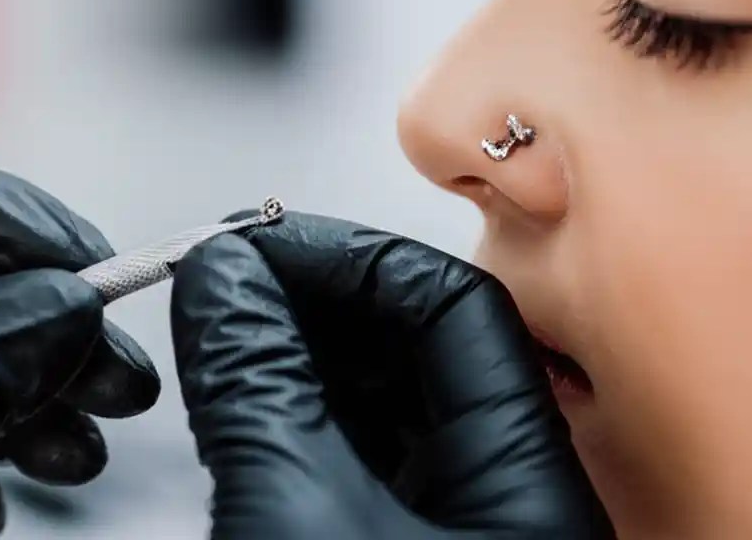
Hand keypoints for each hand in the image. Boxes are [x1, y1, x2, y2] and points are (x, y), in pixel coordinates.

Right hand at [171, 212, 613, 538]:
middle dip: (318, 303)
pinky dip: (304, 425)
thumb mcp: (292, 515)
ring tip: (227, 338)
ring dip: (304, 362)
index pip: (454, 304)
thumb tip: (222, 277)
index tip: (259, 242)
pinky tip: (248, 408)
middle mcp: (510, 506)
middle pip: (423, 349)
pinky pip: (365, 466)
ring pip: (390, 410)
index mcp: (529, 488)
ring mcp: (462, 535)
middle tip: (231, 283)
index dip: (349, 256)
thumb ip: (255, 387)